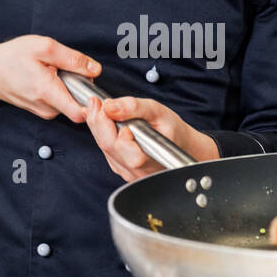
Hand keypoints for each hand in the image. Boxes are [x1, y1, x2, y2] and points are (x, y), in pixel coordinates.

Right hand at [0, 36, 100, 122]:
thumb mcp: (44, 47)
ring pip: (68, 102)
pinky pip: (59, 101)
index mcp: (48, 92)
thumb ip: (73, 59)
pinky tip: (47, 78)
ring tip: (53, 72)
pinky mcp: (40, 109)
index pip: (81, 113)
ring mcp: (42, 111)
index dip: (93, 104)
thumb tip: (95, 69)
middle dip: (79, 87)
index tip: (96, 91)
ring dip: (68, 87)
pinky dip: (58, 90)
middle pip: (78, 104)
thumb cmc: (10, 58)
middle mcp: (46, 107)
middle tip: (68, 70)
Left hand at [84, 95, 219, 181]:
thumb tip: (110, 106)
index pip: (123, 147)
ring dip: (98, 128)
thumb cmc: (173, 131)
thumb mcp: (158, 112)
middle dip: (99, 122)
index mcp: (150, 159)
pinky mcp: (121, 170)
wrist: (181, 146)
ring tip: (99, 109)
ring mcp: (128, 173)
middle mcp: (137, 171)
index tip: (107, 107)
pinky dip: (102, 135)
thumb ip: (134, 108)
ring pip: (104, 150)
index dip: (111, 127)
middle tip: (96, 103)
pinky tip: (105, 123)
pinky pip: (106, 152)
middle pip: (108, 147)